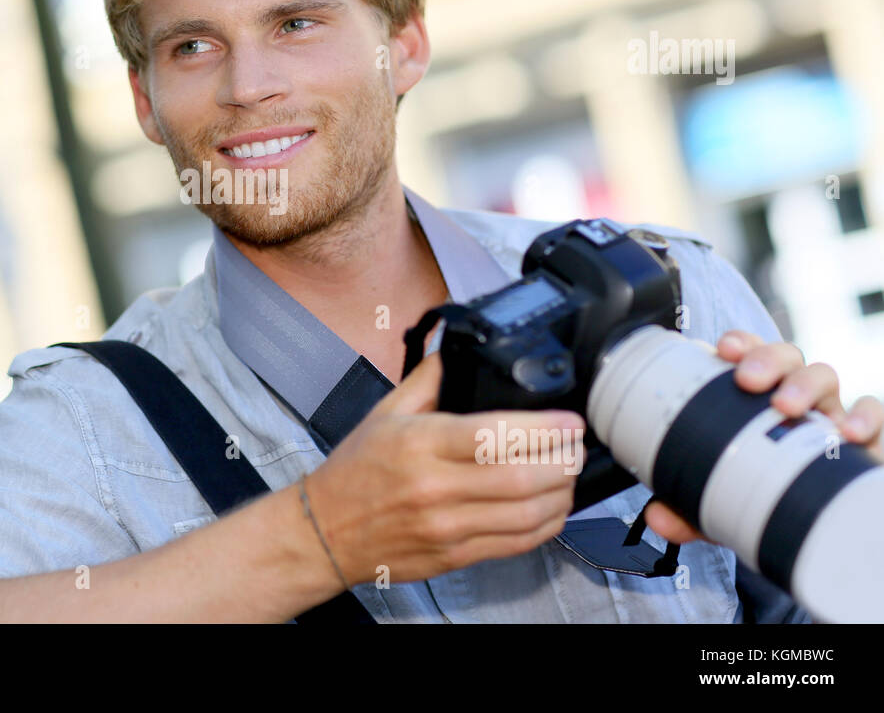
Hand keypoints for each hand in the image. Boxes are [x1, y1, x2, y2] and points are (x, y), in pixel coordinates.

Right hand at [305, 353, 583, 587]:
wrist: (325, 531)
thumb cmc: (354, 472)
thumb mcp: (384, 412)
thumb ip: (428, 378)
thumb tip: (455, 346)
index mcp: (420, 444)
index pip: (495, 435)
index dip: (544, 429)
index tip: (568, 421)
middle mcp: (435, 487)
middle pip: (522, 478)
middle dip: (564, 461)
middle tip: (577, 446)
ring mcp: (446, 527)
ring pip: (527, 516)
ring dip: (563, 495)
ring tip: (570, 474)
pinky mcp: (454, 556)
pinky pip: (515, 544)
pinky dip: (546, 527)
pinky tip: (553, 508)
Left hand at [645, 330, 883, 544]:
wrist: (818, 521)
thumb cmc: (766, 495)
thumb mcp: (721, 502)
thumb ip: (689, 506)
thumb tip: (658, 516)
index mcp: (754, 399)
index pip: (746, 355)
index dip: (738, 344)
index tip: (722, 349)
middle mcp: (792, 397)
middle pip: (783, 356)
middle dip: (764, 358)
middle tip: (746, 380)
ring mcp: (829, 413)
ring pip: (823, 375)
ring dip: (804, 383)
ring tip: (786, 405)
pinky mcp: (866, 437)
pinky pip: (874, 413)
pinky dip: (865, 416)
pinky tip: (849, 432)